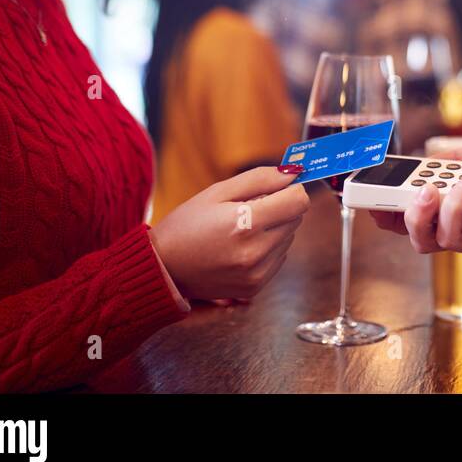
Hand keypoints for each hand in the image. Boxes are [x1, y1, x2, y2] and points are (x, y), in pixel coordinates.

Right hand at [149, 167, 309, 301]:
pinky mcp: (255, 288)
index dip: (290, 190)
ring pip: (289, 238)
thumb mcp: (217, 192)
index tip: (277, 188)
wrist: (162, 268)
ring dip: (273, 230)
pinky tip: (240, 248)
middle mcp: (255, 252)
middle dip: (279, 208)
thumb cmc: (186, 225)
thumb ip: (260, 179)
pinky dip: (267, 249)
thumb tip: (293, 173)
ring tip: (239, 231)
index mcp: (246, 224)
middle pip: (296, 218)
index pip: (299, 201)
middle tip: (247, 210)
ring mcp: (256, 274)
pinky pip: (279, 258)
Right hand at [368, 136, 461, 260]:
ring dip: (450, 204)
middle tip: (421, 190)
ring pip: (443, 238)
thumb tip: (427, 153)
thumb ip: (458, 154)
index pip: (418, 216)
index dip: (390, 210)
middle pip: (420, 237)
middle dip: (410, 215)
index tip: (371, 196)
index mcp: (461, 206)